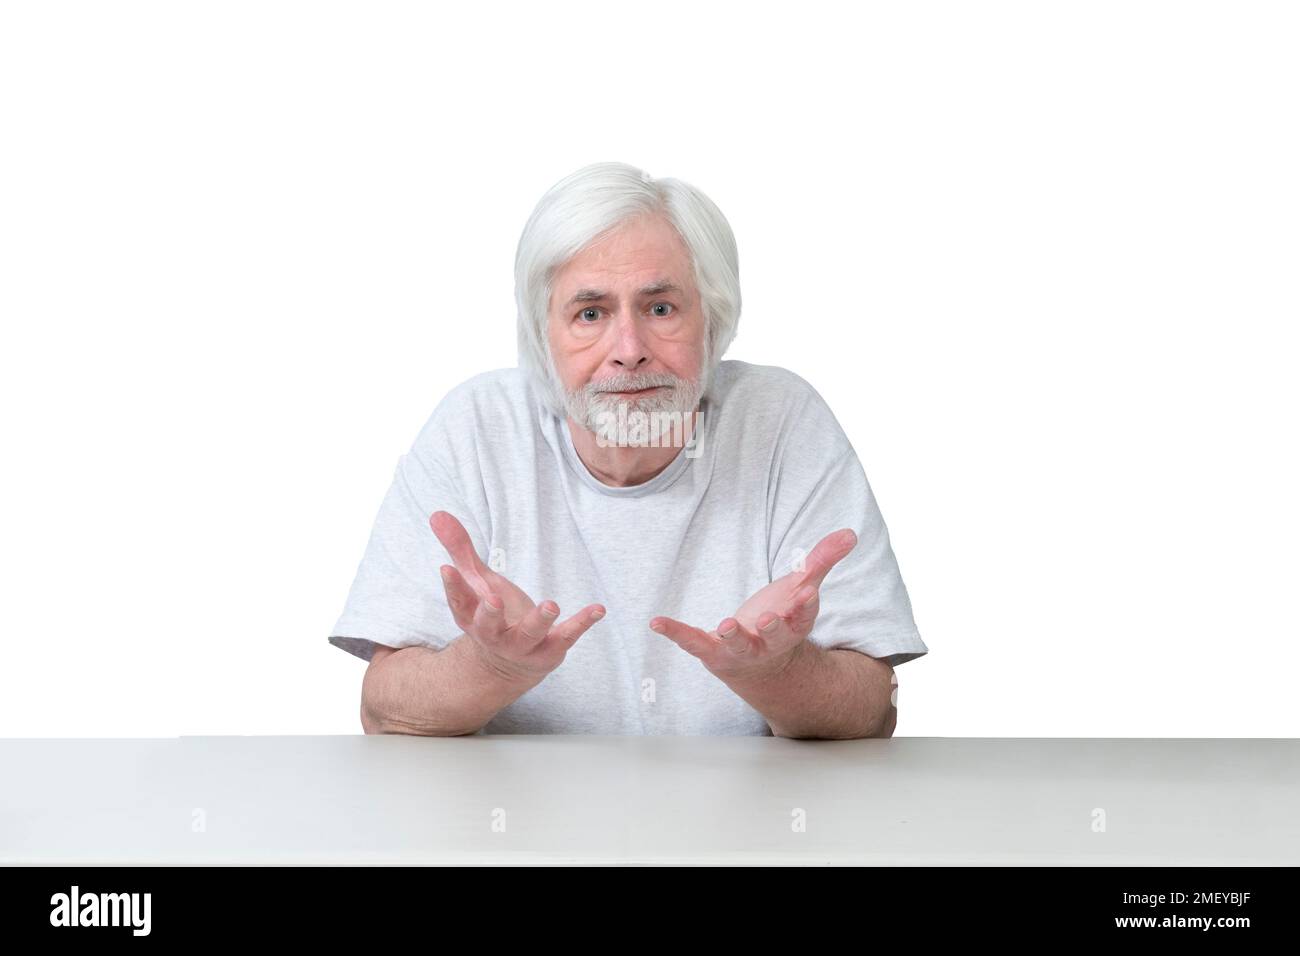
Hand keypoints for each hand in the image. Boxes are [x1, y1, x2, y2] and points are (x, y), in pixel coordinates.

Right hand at [430, 510, 604, 684]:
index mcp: (472, 617)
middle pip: (488, 627)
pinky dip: (582, 623)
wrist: (510, 666)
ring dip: (539, 621)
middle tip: (493, 600)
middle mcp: (495, 636)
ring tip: (550, 605)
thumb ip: (460, 549)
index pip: (459, 603)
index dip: (453, 587)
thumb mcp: (477, 582)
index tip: (447, 568)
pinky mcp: (550, 650)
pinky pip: (566, 637)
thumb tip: (437, 515)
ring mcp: (523, 646)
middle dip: (490, 614)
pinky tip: (598, 609)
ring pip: (529, 635)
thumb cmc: (493, 614)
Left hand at [649, 528, 857, 681]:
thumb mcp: (801, 590)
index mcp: (792, 625)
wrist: (759, 667)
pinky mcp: (711, 650)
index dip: (804, 606)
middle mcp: (768, 642)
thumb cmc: (781, 620)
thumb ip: (822, 560)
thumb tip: (850, 533)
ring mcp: (738, 649)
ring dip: (731, 637)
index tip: (806, 594)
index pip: (802, 617)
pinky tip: (657, 622)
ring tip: (726, 625)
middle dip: (773, 629)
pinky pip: (693, 642)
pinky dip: (675, 633)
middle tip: (767, 620)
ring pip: (737, 646)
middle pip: (774, 637)